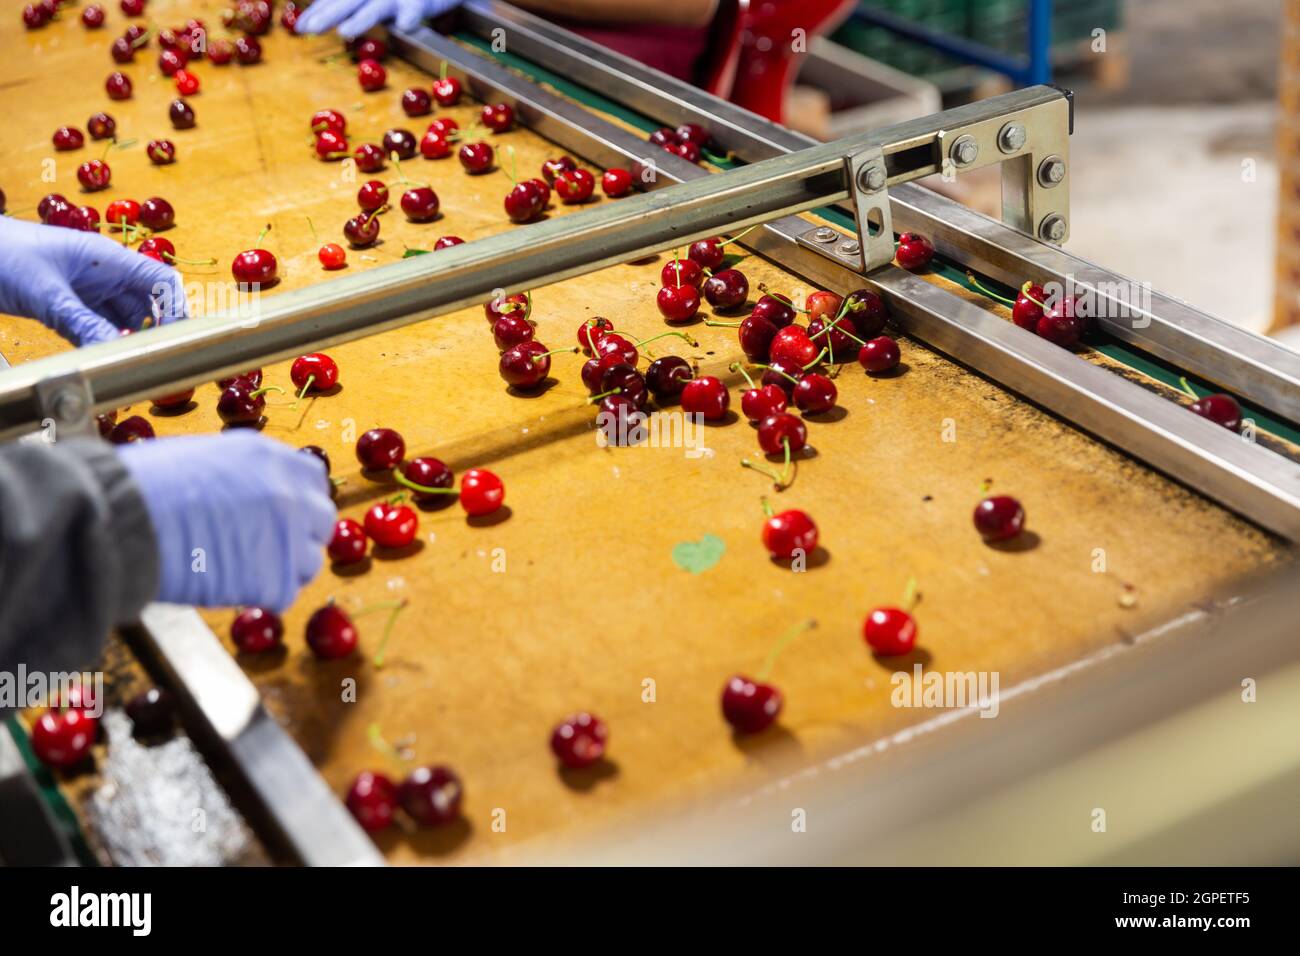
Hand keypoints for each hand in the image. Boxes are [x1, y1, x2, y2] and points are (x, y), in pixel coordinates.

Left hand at [0, 216, 187, 346]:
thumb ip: (82, 323)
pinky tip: (102, 360)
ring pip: (122, 322)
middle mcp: (104, 276)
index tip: (178, 337)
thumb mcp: (45, 292)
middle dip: (152, 332)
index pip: (161, 281)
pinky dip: (101, 345)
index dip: (177, 308)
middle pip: (146, 306)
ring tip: (127, 364)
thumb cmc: (2, 254)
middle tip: (151, 360)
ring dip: (125, 341)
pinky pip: (95, 330)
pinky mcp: (69, 308)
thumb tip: (114, 350)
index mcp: (108, 259)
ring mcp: (87, 293)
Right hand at [117, 432, 336, 611]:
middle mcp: (291, 495)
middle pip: (320, 521)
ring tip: (241, 569)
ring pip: (308, 561)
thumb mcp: (203, 456)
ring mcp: (288, 537)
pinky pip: (283, 593)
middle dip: (298, 535)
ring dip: (282, 568)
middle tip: (264, 547)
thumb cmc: (145, 485)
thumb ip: (240, 475)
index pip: (313, 481)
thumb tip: (244, 491)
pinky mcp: (276, 579)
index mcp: (273, 458)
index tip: (283, 514)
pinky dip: (261, 595)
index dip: (298, 500)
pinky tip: (230, 586)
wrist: (125, 517)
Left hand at [295, 0, 461, 38]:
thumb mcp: (366, 0)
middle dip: (329, 14)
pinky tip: (404, 25)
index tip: (301, 27)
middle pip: (348, 1)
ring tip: (345, 32)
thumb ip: (341, 7)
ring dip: (362, 19)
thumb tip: (306, 21)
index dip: (317, 11)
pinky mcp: (420, 2)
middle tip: (311, 29)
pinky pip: (414, 10)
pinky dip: (409, 18)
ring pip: (377, 7)